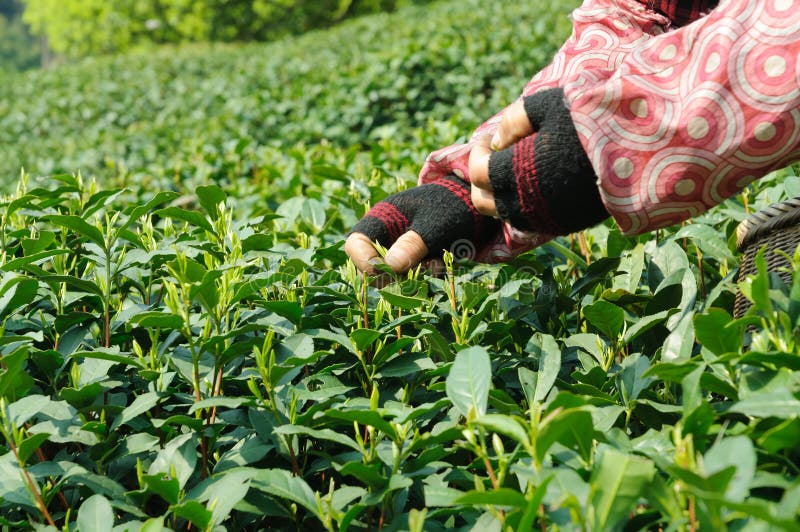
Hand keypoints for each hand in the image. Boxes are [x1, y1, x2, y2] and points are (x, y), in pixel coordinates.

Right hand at [345, 176, 496, 273]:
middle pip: (372, 267)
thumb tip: (390, 267)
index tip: (387, 272)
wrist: (475, 209)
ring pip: (393, 278)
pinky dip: (425, 276)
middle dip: (396, 274)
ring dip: (415, 277)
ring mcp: (398, 252)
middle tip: (421, 268)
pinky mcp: (413, 264)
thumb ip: (413, 244)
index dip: (364, 260)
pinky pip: (411, 280)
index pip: (356, 243)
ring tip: (437, 262)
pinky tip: (441, 263)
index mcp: (382, 218)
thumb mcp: (434, 224)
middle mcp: (385, 237)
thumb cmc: (451, 207)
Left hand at [468, 88, 607, 234]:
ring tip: (513, 170)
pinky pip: (532, 221)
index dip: (476, 154)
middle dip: (481, 180)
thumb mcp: (548, 105)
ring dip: (501, 195)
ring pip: (507, 215)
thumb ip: (514, 121)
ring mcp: (547, 217)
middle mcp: (528, 201)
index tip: (486, 139)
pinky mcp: (567, 223)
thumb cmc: (592, 119)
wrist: (642, 148)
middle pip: (485, 202)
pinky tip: (535, 183)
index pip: (478, 173)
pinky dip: (523, 205)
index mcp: (519, 172)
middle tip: (492, 157)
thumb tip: (496, 141)